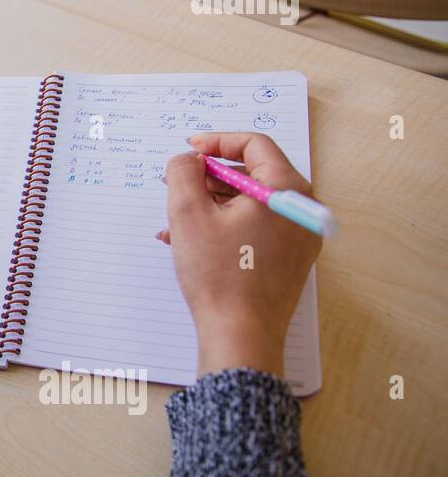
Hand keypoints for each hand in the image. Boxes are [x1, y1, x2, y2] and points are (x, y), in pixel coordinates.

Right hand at [159, 132, 321, 377]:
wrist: (240, 335)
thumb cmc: (220, 276)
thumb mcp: (189, 213)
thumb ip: (183, 172)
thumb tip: (187, 160)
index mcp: (286, 191)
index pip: (254, 145)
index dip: (216, 141)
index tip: (189, 150)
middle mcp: (301, 210)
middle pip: (253, 173)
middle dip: (210, 176)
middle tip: (179, 184)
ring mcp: (298, 237)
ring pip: (251, 202)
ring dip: (212, 203)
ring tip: (175, 218)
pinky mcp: (288, 259)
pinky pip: (255, 227)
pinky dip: (224, 225)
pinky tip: (190, 240)